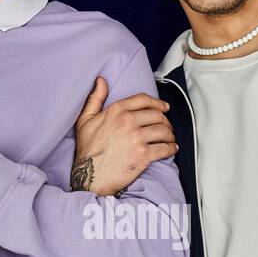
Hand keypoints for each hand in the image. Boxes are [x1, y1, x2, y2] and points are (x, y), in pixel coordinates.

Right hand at [70, 77, 177, 195]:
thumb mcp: (85, 120)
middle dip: (165, 121)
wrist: (90, 176)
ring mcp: (137, 139)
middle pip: (157, 115)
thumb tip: (101, 80)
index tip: (165, 108)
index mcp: (116, 111)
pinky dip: (171, 148)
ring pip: (164, 131)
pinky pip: (165, 148)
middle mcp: (128, 122)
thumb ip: (95, 98)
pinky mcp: (144, 156)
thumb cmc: (87, 149)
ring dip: (170, 135)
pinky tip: (171, 149)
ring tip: (170, 138)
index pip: (144, 100)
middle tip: (167, 127)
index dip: (158, 103)